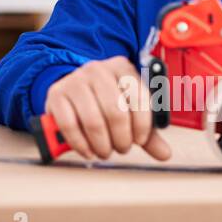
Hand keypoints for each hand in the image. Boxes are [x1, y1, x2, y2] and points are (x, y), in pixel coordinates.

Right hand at [44, 56, 172, 160]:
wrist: (71, 90)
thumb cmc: (105, 101)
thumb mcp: (129, 111)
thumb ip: (147, 132)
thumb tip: (165, 154)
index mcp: (122, 67)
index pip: (139, 97)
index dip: (143, 125)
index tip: (140, 139)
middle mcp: (98, 70)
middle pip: (115, 111)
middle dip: (121, 138)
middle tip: (122, 148)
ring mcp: (75, 81)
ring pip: (93, 121)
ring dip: (102, 145)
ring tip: (105, 151)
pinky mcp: (56, 95)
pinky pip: (70, 126)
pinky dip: (80, 144)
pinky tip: (88, 151)